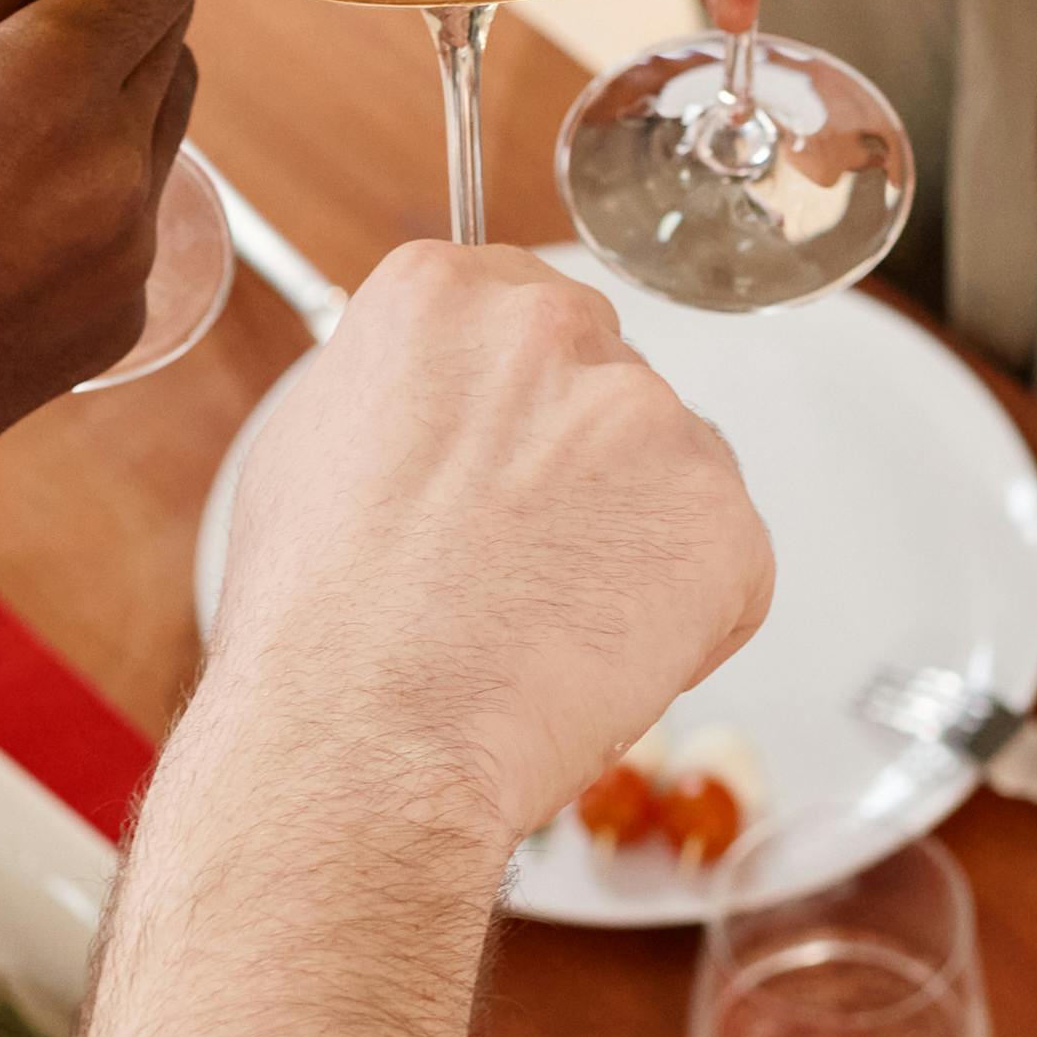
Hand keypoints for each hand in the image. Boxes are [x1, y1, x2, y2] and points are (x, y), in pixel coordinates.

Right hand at [199, 246, 772, 847]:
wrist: (365, 740)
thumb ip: (398, 388)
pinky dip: (688, 622)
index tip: (503, 470)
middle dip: (583, 468)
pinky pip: (728, 566)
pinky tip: (597, 659)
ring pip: (673, 473)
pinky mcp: (718, 516)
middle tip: (524, 562)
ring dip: (636, 541)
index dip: (520, 410)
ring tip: (548, 626)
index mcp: (443, 297)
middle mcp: (552, 329)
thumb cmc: (317, 626)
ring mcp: (646, 418)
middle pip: (606, 384)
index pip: (526, 316)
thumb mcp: (309, 446)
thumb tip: (440, 402)